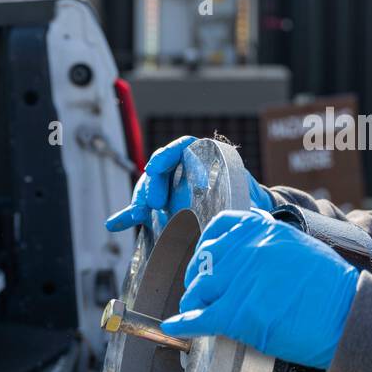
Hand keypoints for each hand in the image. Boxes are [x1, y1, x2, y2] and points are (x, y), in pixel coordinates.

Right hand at [104, 136, 274, 231]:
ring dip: (139, 200)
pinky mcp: (162, 209)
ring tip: (137, 214)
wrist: (246, 214)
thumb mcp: (251, 194)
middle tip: (152, 203)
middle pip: (160, 170)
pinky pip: (141, 212)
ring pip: (149, 189)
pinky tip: (114, 224)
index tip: (155, 166)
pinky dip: (127, 217)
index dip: (166, 154)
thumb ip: (249, 195)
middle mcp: (184, 171)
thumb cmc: (250, 199)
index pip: (181, 147)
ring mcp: (171, 190)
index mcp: (203, 158)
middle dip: (151, 184)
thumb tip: (257, 204)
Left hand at [160, 208, 360, 370]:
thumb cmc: (333, 287)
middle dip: (199, 278)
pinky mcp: (239, 313)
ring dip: (193, 303)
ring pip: (199, 290)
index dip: (207, 247)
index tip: (205, 260)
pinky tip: (176, 329)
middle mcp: (248, 249)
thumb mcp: (300, 247)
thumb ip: (271, 244)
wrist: (349, 313)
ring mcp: (241, 281)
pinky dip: (184, 325)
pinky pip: (199, 318)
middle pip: (205, 261)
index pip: (220, 228)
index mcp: (263, 230)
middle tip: (200, 292)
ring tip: (195, 313)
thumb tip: (249, 251)